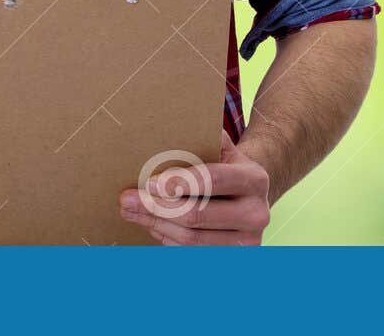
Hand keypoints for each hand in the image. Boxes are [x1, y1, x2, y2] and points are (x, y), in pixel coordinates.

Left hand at [117, 129, 271, 244]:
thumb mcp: (222, 149)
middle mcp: (257, 213)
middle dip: (156, 207)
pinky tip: (151, 225)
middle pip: (197, 215)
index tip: (149, 182)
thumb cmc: (227, 167)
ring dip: (156, 225)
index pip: (212, 180)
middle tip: (126, 199)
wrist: (252, 198)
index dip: (178, 182)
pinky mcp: (234, 259)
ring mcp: (247, 242)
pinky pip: (193, 254)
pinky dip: (168, 239)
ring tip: (131, 212)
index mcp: (254, 179)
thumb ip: (202, 137)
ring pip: (192, 239)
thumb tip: (164, 125)